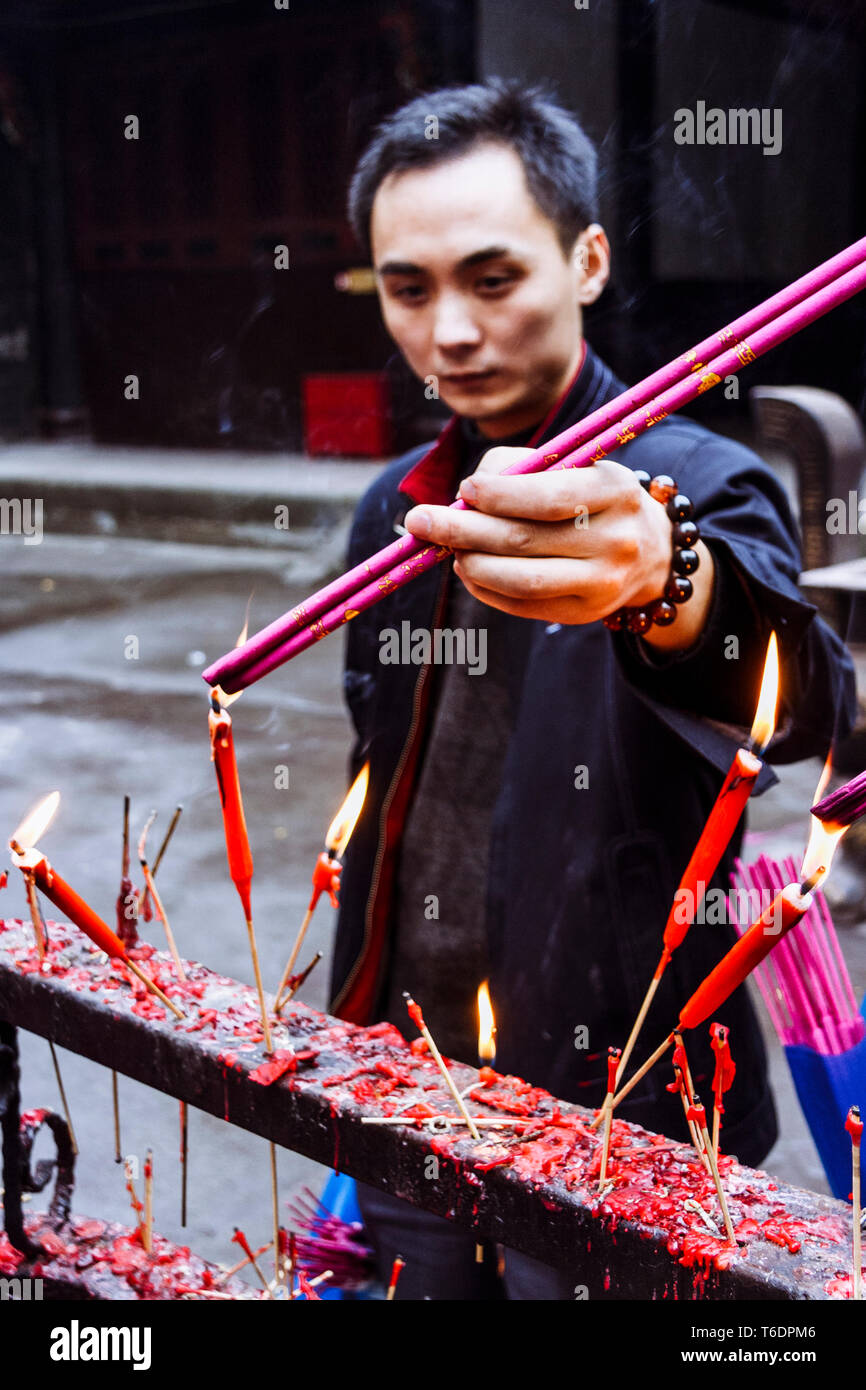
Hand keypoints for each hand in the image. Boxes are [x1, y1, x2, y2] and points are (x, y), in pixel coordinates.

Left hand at [404, 447, 714, 650]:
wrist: (650, 551)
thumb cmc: (592, 497)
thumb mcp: (572, 467)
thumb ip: (518, 469)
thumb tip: (462, 497)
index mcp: (615, 491)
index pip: (548, 497)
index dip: (498, 495)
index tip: (463, 489)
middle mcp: (616, 541)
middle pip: (525, 541)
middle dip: (463, 530)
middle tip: (420, 521)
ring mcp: (602, 585)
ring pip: (521, 580)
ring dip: (471, 563)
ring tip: (447, 547)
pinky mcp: (583, 614)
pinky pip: (522, 605)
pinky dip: (484, 588)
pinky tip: (467, 569)